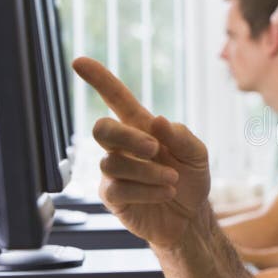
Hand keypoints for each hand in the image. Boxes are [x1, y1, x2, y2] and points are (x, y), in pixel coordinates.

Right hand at [72, 57, 211, 248]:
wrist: (191, 216)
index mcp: (142, 128)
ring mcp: (113, 172)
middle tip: (155, 149)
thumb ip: (181, 137)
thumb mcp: (198, 154)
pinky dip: (148, 190)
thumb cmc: (191, 178)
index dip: (100, 80)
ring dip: (149, 171)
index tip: (79, 61)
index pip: (117, 99)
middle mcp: (122, 147)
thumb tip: (157, 121)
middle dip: (127, 136)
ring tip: (173, 180)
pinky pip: (118, 188)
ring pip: (113, 163)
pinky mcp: (112, 197)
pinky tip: (165, 193)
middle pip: (101, 129)